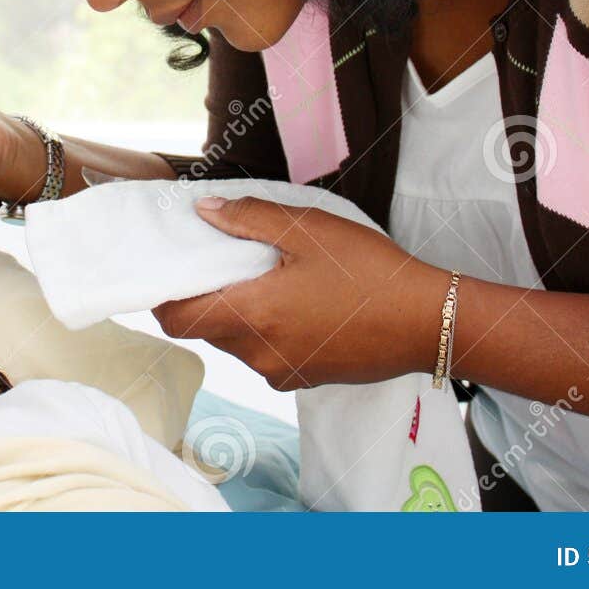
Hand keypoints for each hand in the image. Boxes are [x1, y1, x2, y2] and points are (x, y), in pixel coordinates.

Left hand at [151, 196, 447, 388]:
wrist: (426, 322)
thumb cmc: (370, 272)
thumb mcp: (308, 229)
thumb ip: (249, 218)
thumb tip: (204, 211)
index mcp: (251, 315)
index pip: (177, 320)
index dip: (162, 297)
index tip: (169, 271)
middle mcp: (258, 352)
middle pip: (205, 329)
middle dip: (204, 297)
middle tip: (220, 261)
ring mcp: (280, 370)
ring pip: (235, 341)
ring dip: (237, 312)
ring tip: (263, 276)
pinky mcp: (303, 377)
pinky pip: (265, 353)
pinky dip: (265, 329)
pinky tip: (293, 301)